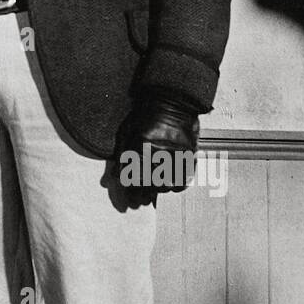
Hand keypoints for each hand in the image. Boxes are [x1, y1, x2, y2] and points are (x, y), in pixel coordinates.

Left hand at [102, 91, 199, 210]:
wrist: (172, 101)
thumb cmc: (146, 115)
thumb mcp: (127, 132)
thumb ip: (121, 156)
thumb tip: (114, 178)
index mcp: (141, 149)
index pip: (135, 180)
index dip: (131, 193)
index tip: (130, 200)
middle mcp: (160, 155)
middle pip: (151, 186)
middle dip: (143, 196)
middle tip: (140, 202)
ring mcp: (176, 157)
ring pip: (167, 186)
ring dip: (159, 191)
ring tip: (154, 193)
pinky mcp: (189, 156)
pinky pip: (184, 180)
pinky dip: (177, 186)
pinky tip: (171, 186)